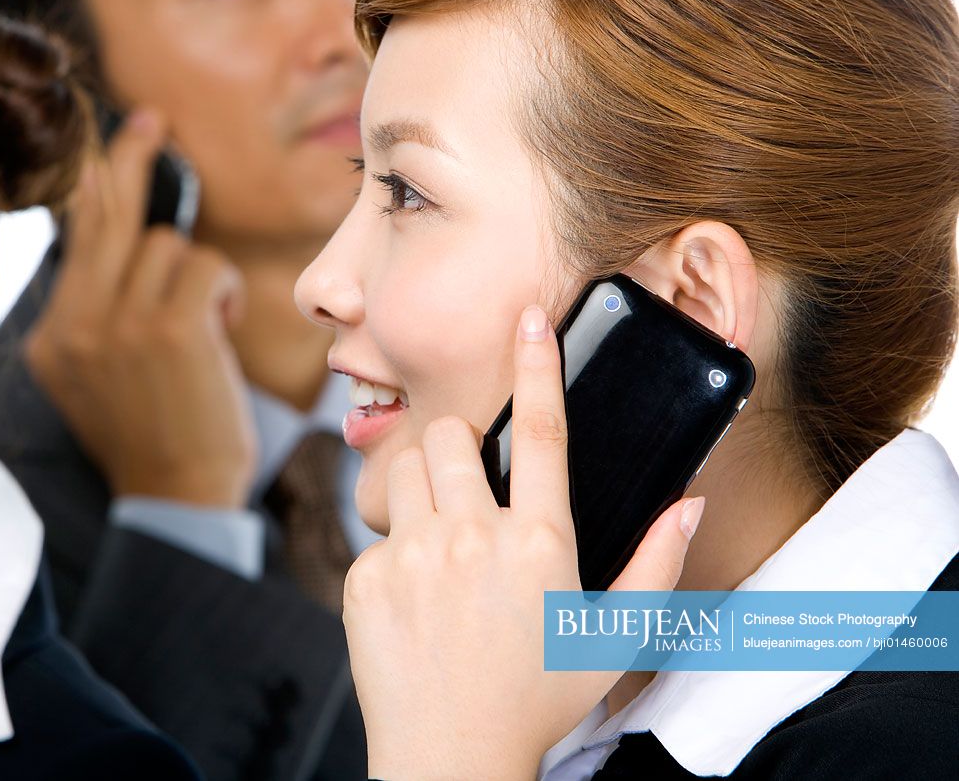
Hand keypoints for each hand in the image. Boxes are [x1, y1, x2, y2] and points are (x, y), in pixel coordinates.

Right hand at [25, 111, 256, 507]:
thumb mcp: (103, 374)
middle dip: (129, 159)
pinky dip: (223, 288)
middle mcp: (73, 324)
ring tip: (207, 321)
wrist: (180, 498)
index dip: (96, 192)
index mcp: (52, 336)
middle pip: (102, 213)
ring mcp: (117, 324)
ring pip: (164, 244)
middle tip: (150, 123)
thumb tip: (125, 238)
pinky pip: (204, 265)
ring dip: (197, 274)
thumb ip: (100, 312)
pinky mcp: (168, 328)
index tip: (106, 156)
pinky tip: (222, 326)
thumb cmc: (156, 433)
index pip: (72, 240)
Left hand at [343, 305, 704, 780]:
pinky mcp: (366, 577)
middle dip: (459, 450)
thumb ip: (655, 562)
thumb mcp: (612, 637)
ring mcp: (413, 557)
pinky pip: (378, 534)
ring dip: (425, 489)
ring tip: (444, 540)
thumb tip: (687, 501)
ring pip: (406, 472)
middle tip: (472, 495)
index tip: (530, 317)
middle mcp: (473, 539)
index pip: (544, 432)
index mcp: (540, 543)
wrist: (449, 758)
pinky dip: (397, 552)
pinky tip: (417, 599)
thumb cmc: (535, 699)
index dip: (538, 366)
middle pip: (450, 437)